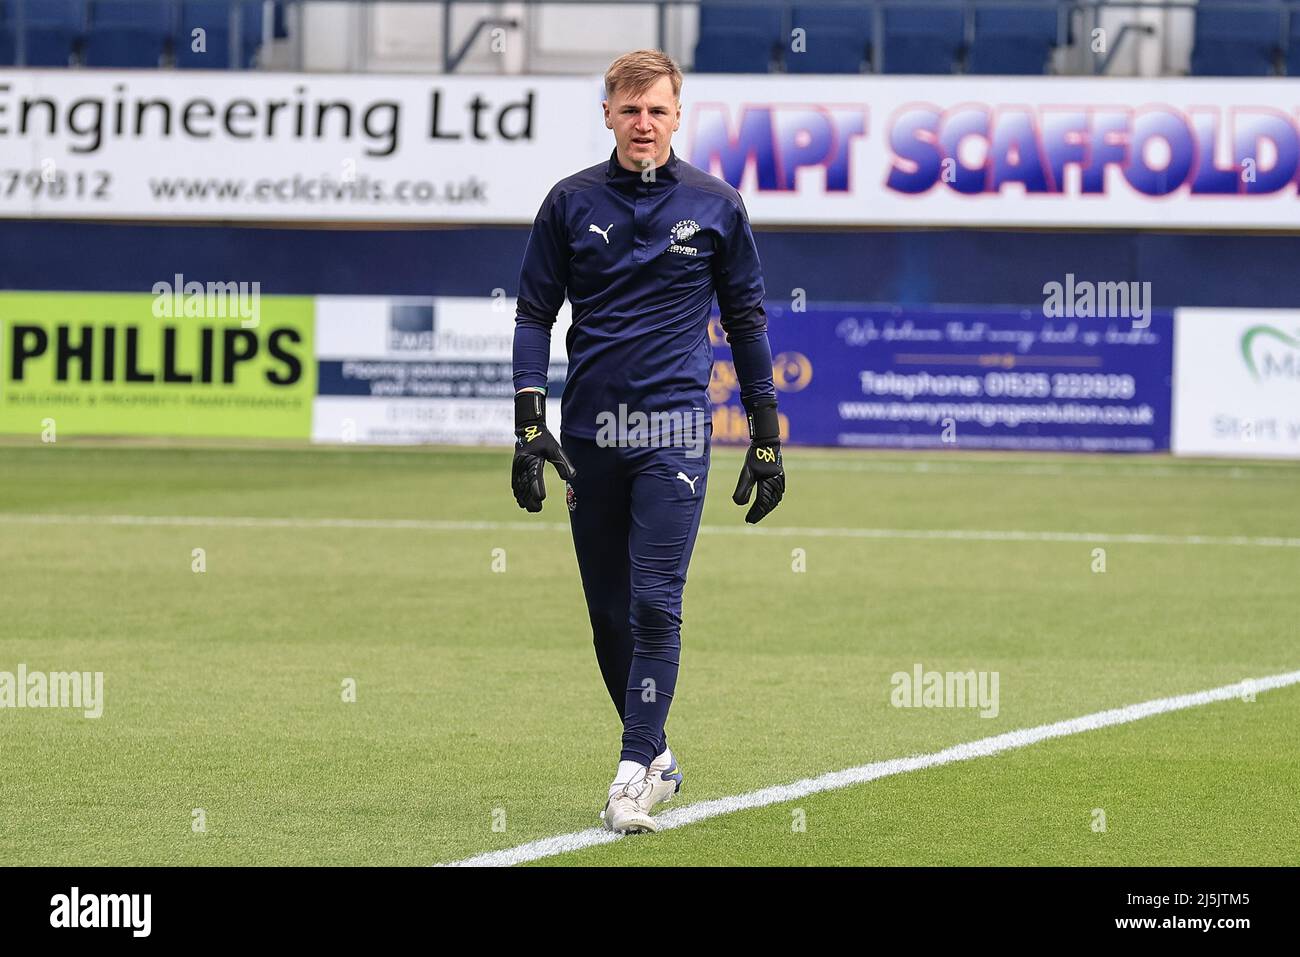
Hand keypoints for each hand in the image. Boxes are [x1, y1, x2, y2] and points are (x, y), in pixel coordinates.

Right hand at [512, 390, 575, 511]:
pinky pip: (514, 483)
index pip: (534, 476)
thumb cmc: (543, 438)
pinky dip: (518, 493)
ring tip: (531, 509)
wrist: (528, 428)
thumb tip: (571, 477)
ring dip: (524, 498)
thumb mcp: (555, 448)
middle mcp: (522, 464)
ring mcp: (516, 467)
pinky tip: (521, 502)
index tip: (541, 498)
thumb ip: (562, 462)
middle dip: (530, 498)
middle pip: (524, 485)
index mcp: (532, 458)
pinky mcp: (515, 469)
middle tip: (537, 509)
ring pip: (518, 486)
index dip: (537, 487)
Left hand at [732, 401, 783, 523]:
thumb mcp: (746, 472)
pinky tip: (767, 503)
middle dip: (760, 513)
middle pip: (769, 504)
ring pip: (774, 500)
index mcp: (769, 483)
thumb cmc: (755, 456)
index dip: (755, 513)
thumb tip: (738, 504)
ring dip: (766, 508)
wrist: (767, 443)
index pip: (761, 504)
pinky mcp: (780, 478)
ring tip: (757, 514)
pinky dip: (771, 501)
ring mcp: (780, 482)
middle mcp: (777, 484)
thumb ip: (743, 489)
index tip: (748, 520)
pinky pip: (777, 494)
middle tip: (751, 520)